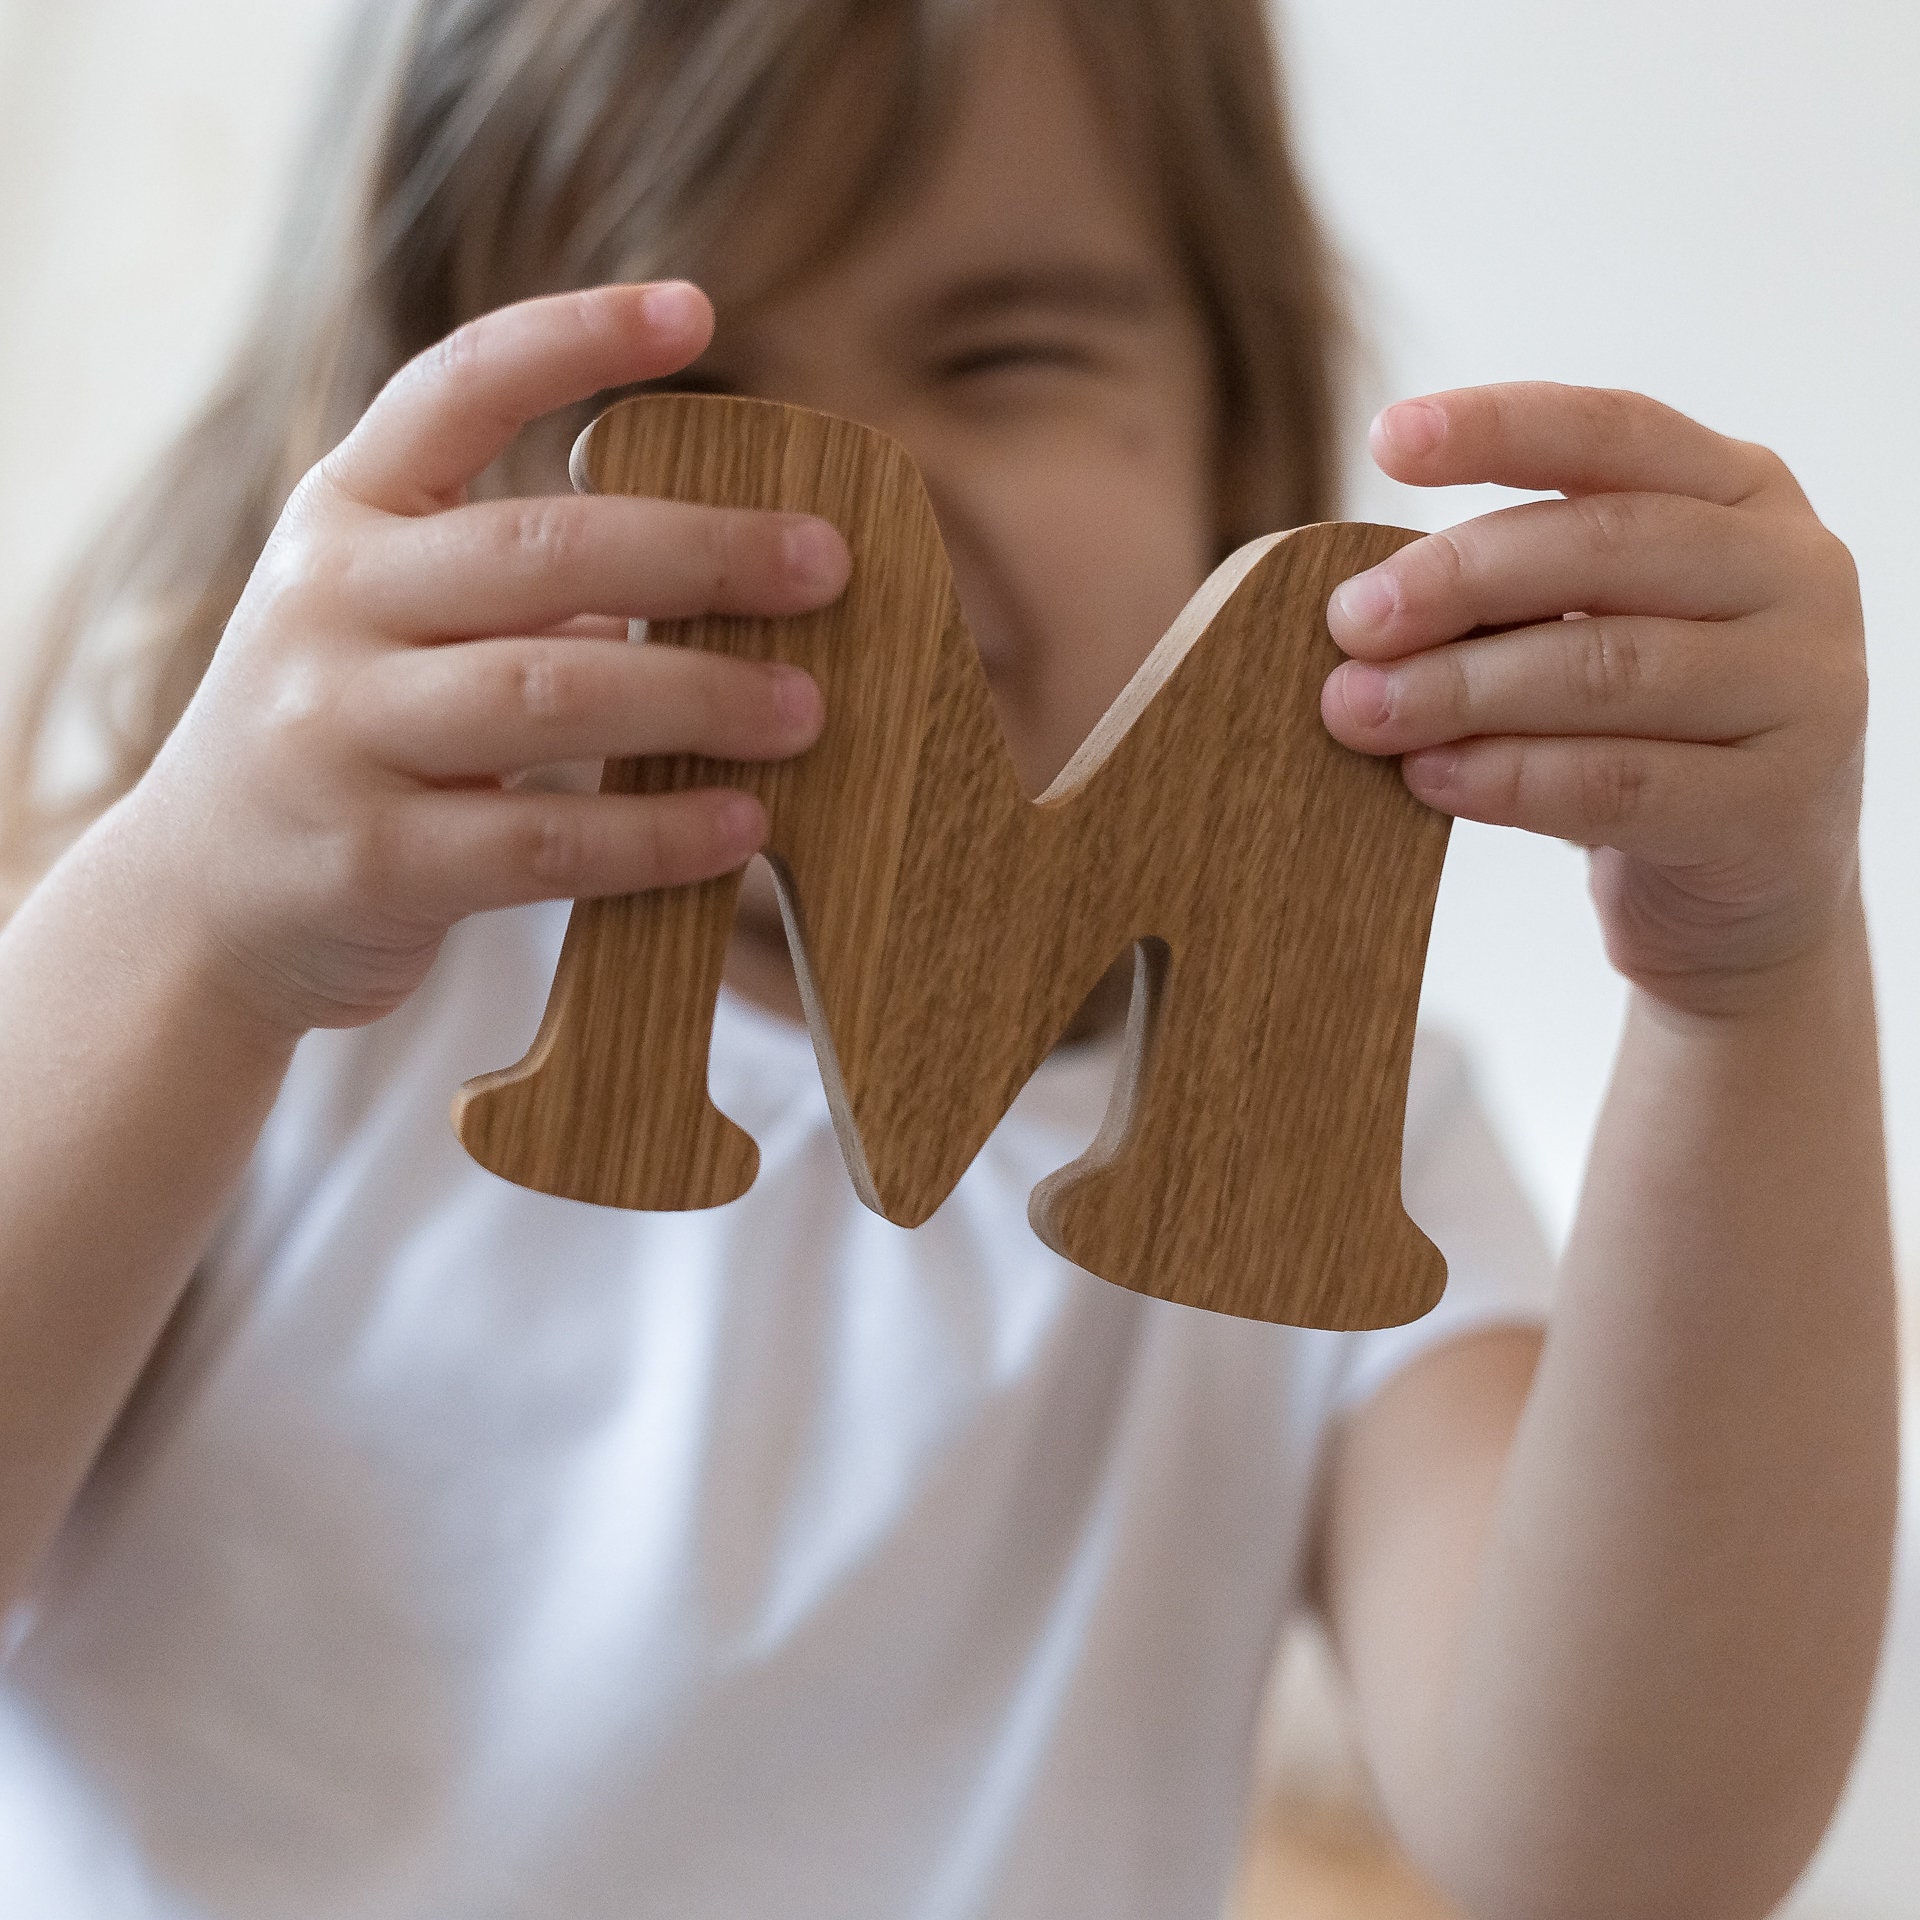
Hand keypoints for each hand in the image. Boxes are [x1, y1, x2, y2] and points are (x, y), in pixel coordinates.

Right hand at [120, 282, 848, 1035]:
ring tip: (805, 709)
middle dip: (703, 552)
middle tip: (824, 565)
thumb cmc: (346, 745)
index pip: (456, 386)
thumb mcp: (394, 627)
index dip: (576, 339)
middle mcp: (327, 602)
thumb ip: (522, 589)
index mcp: (344, 515)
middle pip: (542, 548)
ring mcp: (335, 730)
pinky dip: (656, 834)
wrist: (200, 906)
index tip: (697, 311)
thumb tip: (724, 573)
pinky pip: (542, 843)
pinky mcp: (370, 860)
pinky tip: (741, 826)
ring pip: (549, 690)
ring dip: (699, 695)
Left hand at [1321, 383, 1866, 1015]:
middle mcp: (1793, 571)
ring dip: (1464, 689)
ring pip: (1609, 668)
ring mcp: (1803, 688)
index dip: (1498, 428)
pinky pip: (1620, 783)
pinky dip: (1509, 777)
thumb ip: (1512, 594)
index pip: (1614, 431)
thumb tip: (1357, 606)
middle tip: (1350, 623)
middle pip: (1606, 546)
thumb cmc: (1642, 729)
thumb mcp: (1595, 627)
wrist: (1751, 882)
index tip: (1385, 440)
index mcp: (1742, 491)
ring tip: (1362, 711)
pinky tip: (1431, 777)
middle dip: (1458, 580)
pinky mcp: (1776, 805)